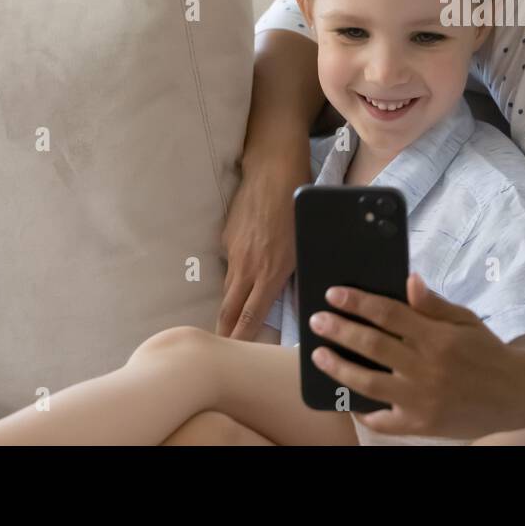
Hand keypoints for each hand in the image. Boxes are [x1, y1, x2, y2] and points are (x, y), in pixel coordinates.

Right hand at [216, 163, 300, 339]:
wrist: (274, 170)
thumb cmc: (299, 206)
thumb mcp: (305, 244)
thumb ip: (295, 273)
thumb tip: (292, 293)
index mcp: (271, 273)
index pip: (251, 318)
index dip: (242, 340)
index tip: (235, 355)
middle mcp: (248, 267)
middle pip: (230, 310)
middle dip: (225, 332)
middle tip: (220, 349)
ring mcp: (234, 252)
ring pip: (229, 286)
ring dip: (230, 302)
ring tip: (229, 318)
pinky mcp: (226, 237)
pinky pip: (230, 261)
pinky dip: (237, 268)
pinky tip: (248, 258)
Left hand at [309, 274, 524, 438]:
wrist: (516, 394)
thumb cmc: (487, 351)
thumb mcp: (465, 319)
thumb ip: (433, 304)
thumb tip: (408, 279)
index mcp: (436, 337)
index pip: (388, 314)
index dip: (357, 302)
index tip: (333, 294)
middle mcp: (426, 367)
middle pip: (371, 345)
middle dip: (339, 330)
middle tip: (316, 321)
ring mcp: (421, 399)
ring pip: (368, 382)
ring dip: (339, 367)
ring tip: (319, 355)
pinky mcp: (421, 424)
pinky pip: (383, 421)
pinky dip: (363, 411)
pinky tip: (347, 398)